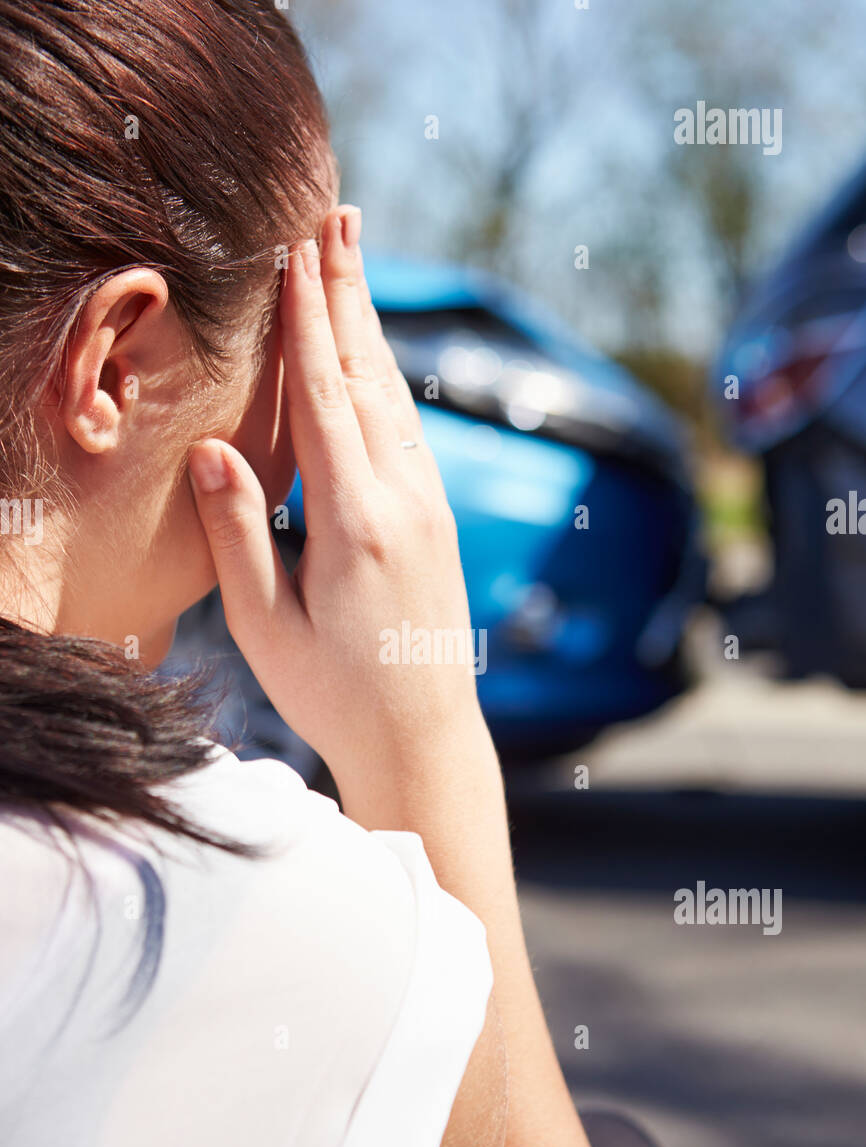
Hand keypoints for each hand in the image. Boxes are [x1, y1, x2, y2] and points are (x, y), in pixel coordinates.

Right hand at [188, 206, 483, 796]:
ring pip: (396, 395)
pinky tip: (372, 352)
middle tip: (339, 215)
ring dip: (369, 323)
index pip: (326, 399)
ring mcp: (431, 506)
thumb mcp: (265, 625)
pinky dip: (384, 374)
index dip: (307, 321)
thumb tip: (213, 446)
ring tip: (353, 258)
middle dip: (349, 292)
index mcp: (358, 524)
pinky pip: (407, 427)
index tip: (298, 252)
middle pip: (371, 376)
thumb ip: (237, 532)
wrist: (423, 736)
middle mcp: (406, 501)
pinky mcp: (437, 518)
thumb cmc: (335, 693)